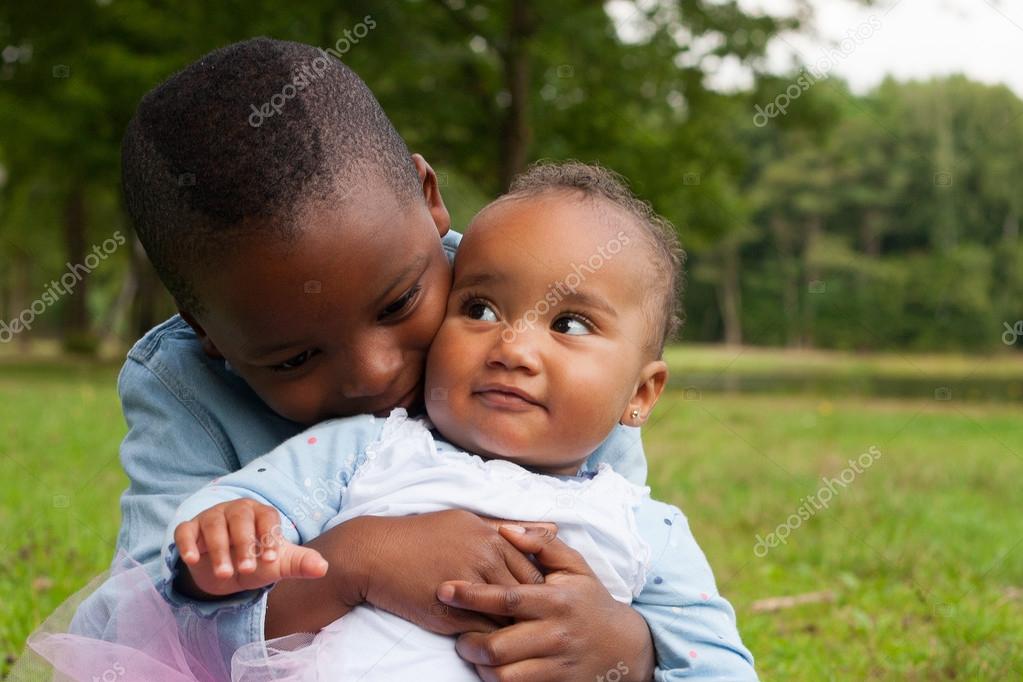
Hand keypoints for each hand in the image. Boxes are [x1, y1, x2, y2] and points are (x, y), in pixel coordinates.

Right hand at [174, 499, 327, 596]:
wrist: (225, 571)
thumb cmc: (255, 560)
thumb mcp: (278, 564)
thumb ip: (300, 563)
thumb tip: (324, 568)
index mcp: (261, 513)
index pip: (267, 518)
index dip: (270, 537)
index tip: (272, 561)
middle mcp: (236, 510)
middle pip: (240, 519)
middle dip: (245, 544)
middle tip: (248, 570)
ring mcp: (211, 517)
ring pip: (213, 525)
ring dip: (219, 550)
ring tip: (226, 574)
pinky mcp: (189, 529)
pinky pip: (185, 531)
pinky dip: (187, 544)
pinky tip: (193, 560)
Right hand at [264, 510, 552, 639]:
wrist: (376, 553)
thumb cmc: (423, 536)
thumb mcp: (468, 521)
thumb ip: (512, 528)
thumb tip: (555, 526)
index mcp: (492, 535)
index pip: (535, 568)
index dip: (544, 588)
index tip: (550, 601)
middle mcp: (485, 557)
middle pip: (528, 592)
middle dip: (539, 610)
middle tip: (549, 624)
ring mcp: (469, 585)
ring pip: (509, 614)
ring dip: (519, 627)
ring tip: (530, 639)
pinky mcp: (452, 612)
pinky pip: (484, 631)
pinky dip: (494, 638)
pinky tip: (498, 643)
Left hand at [437, 525, 655, 681]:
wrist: (622, 647)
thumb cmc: (588, 600)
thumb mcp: (574, 566)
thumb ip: (541, 543)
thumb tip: (506, 529)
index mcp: (555, 600)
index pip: (507, 598)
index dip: (471, 595)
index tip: (443, 589)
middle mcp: (554, 634)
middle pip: (497, 645)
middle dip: (467, 642)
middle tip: (459, 635)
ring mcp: (555, 664)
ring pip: (502, 674)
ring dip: (479, 666)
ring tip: (474, 653)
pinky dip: (496, 680)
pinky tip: (493, 668)